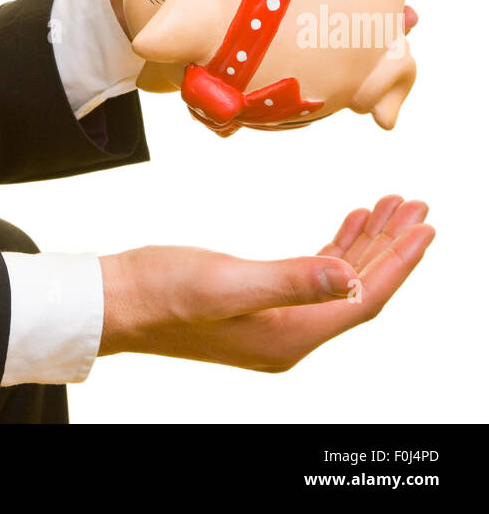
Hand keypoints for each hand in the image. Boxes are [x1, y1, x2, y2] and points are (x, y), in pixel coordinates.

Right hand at [98, 194, 433, 368]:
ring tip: (394, 205)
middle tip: (418, 205)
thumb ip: (291, 279)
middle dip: (391, 246)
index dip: (398, 261)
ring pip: (339, 278)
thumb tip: (349, 276)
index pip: (361, 297)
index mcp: (289, 334)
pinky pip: (314, 275)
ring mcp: (274, 321)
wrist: (115, 300)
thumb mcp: (228, 281)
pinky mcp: (257, 303)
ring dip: (368, 241)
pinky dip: (337, 246)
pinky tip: (348, 224)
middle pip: (357, 287)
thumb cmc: (161, 290)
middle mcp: (289, 333)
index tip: (426, 225)